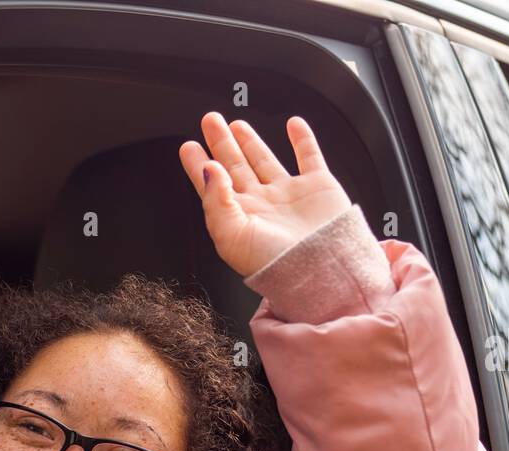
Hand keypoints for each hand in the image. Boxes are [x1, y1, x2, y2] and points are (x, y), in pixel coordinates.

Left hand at [179, 113, 350, 277]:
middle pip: (236, 167)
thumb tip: (208, 169)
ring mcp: (289, 195)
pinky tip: (293, 124)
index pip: (213, 186)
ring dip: (250, 142)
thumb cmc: (275, 264)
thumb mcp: (231, 236)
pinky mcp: (318, 187)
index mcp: (239, 217)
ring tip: (236, 124)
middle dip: (221, 144)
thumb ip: (215, 200)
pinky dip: (303, 139)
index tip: (188, 147)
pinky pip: (309, 156)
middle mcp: (262, 205)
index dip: (199, 166)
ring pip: (265, 160)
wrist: (319, 270)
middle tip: (210, 121)